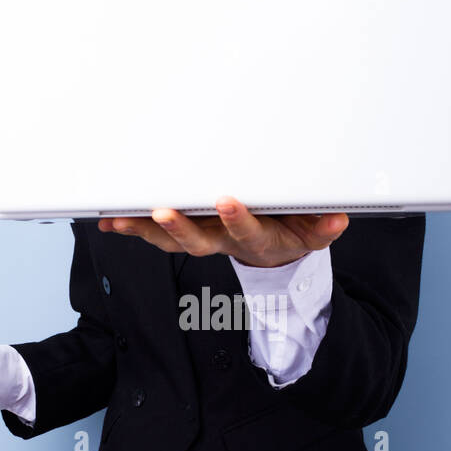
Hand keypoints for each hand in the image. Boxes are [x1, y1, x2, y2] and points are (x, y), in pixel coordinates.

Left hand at [97, 196, 348, 267]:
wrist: (275, 250)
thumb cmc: (291, 229)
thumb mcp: (313, 232)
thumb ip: (323, 227)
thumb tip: (338, 220)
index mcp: (257, 237)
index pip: (247, 230)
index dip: (237, 219)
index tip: (228, 201)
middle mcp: (224, 241)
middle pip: (198, 241)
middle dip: (179, 227)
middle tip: (163, 211)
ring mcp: (204, 239)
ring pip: (171, 240)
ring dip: (145, 230)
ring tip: (121, 219)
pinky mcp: (188, 233)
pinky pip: (157, 234)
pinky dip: (135, 227)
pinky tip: (111, 219)